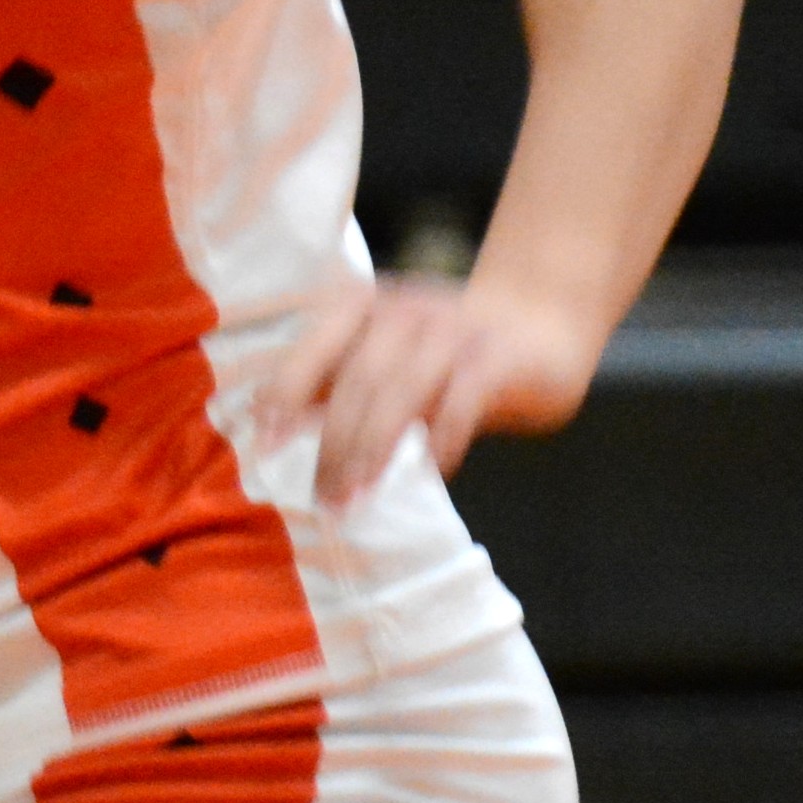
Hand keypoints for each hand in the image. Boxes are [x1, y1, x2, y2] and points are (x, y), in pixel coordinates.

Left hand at [264, 274, 597, 501]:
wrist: (538, 322)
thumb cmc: (441, 352)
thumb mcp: (382, 356)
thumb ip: (333, 381)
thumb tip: (267, 417)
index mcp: (362, 306)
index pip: (314, 347)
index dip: (285, 393)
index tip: (264, 443)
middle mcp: (403, 311)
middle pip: (356, 380)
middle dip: (333, 443)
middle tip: (322, 496)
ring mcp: (452, 330)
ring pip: (401, 392)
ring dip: (374, 450)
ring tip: (357, 496)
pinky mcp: (496, 356)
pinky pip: (462, 401)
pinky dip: (442, 439)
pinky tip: (431, 473)